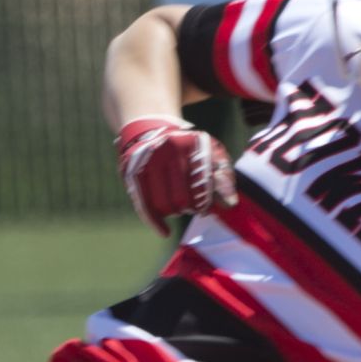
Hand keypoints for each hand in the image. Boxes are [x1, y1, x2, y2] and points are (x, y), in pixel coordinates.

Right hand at [117, 118, 235, 235]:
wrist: (153, 130)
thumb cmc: (189, 149)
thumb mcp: (212, 154)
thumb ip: (224, 177)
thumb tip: (229, 203)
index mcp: (188, 144)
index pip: (201, 186)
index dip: (204, 201)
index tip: (206, 207)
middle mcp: (164, 151)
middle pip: (180, 199)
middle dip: (189, 208)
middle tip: (193, 207)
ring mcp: (145, 162)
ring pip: (162, 205)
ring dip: (174, 212)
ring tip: (179, 206)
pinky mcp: (131, 173)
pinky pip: (143, 205)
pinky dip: (154, 222)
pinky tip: (164, 231)